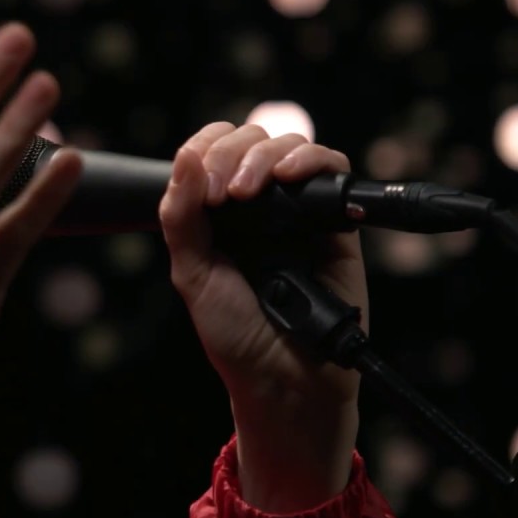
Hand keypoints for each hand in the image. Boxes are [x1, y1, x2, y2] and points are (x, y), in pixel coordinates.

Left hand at [159, 122, 367, 511]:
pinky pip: (333, 168)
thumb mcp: (192, 271)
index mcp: (218, 212)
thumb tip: (186, 156)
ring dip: (264, 156)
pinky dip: (310, 160)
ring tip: (248, 192)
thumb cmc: (234, 330)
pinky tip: (288, 176)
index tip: (201, 182)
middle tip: (225, 195)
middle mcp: (258, 205)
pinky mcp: (337, 221)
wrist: (282, 377)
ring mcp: (298, 210)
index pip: (211, 151)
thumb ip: (181, 216)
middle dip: (231, 153)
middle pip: (249, 140)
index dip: (206, 148)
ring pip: (289, 146)